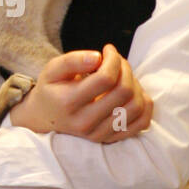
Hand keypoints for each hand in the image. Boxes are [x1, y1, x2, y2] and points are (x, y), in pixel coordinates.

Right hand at [8, 44, 152, 143]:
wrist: (44, 118)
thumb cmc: (51, 89)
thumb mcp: (52, 69)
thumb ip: (73, 60)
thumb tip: (98, 57)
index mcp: (69, 103)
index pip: (106, 78)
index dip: (113, 59)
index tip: (107, 50)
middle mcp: (85, 122)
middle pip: (124, 91)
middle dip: (125, 68)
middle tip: (116, 61)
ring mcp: (100, 134)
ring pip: (136, 106)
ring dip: (135, 84)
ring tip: (122, 76)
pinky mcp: (111, 139)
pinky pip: (142, 122)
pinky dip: (143, 103)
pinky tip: (131, 92)